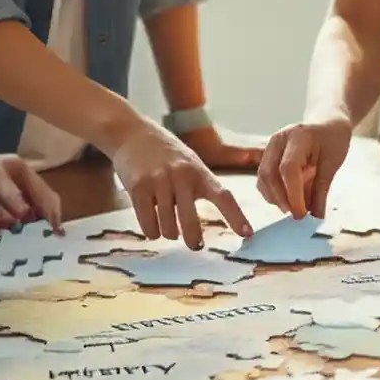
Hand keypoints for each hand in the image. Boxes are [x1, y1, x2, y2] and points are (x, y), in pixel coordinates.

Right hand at [113, 127, 251, 248]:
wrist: (132, 134)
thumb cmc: (166, 154)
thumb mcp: (191, 164)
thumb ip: (201, 186)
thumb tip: (209, 218)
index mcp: (200, 172)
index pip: (223, 196)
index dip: (236, 217)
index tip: (247, 234)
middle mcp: (182, 175)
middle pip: (191, 220)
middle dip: (194, 239)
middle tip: (196, 245)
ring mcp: (159, 181)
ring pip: (168, 227)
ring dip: (169, 234)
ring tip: (169, 229)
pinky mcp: (138, 187)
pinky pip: (148, 224)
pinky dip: (152, 232)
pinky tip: (153, 228)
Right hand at [258, 118, 352, 218]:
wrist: (326, 123)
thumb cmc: (332, 140)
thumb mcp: (333, 163)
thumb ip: (321, 190)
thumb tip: (315, 218)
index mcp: (298, 136)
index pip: (288, 168)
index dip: (293, 195)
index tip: (302, 214)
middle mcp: (278, 140)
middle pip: (270, 175)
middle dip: (282, 200)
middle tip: (298, 216)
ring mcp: (270, 148)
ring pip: (263, 180)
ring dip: (277, 199)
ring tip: (296, 209)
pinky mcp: (267, 158)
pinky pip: (264, 181)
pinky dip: (274, 195)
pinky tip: (289, 201)